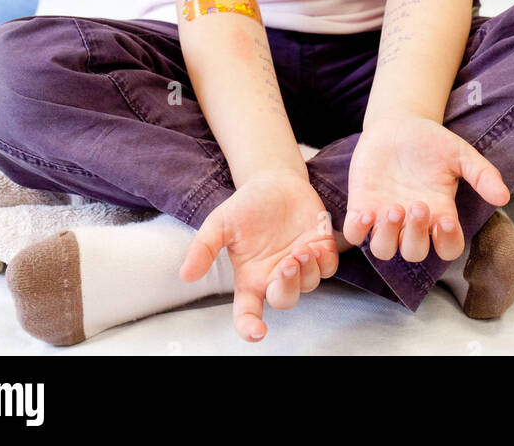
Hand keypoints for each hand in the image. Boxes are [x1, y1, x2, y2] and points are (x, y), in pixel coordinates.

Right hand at [178, 169, 338, 342]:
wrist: (273, 181)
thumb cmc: (245, 206)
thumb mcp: (219, 223)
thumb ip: (203, 248)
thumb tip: (185, 274)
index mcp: (250, 278)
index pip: (247, 313)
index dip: (250, 327)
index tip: (256, 332)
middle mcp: (275, 276)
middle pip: (284, 299)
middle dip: (287, 287)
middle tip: (287, 263)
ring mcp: (299, 265)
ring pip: (309, 284)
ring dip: (307, 271)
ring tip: (301, 248)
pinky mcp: (320, 249)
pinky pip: (328, 267)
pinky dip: (325, 261)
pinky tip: (317, 245)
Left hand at [344, 115, 509, 263]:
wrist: (397, 123)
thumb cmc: (430, 141)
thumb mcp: (460, 153)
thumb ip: (482, 174)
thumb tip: (504, 197)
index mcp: (439, 213)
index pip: (447, 248)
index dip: (447, 243)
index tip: (447, 220)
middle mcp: (412, 222)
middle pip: (414, 253)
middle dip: (415, 236)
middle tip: (417, 205)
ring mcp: (385, 217)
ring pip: (384, 250)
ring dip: (388, 236)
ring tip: (393, 208)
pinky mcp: (362, 207)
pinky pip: (356, 234)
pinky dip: (358, 231)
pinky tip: (367, 211)